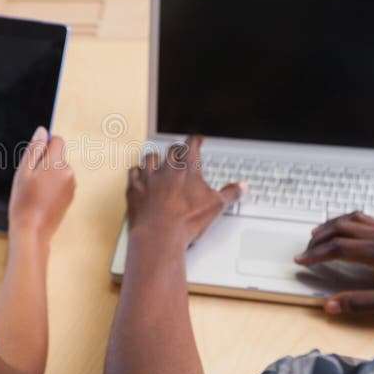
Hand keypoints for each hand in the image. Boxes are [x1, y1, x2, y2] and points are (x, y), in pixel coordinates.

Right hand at [8, 126, 75, 246]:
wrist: (32, 231)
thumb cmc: (24, 202)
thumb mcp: (23, 172)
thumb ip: (34, 149)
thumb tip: (42, 131)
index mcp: (58, 164)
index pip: (57, 141)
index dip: (43, 146)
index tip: (33, 159)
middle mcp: (69, 173)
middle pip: (58, 155)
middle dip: (45, 161)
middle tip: (30, 178)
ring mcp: (71, 186)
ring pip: (59, 169)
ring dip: (48, 174)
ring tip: (35, 190)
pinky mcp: (70, 196)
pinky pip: (61, 182)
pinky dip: (52, 185)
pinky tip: (41, 197)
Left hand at [126, 136, 245, 247]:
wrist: (159, 235)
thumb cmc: (187, 221)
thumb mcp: (216, 207)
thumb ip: (230, 193)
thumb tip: (241, 187)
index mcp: (187, 169)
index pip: (192, 145)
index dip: (195, 140)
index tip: (197, 139)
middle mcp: (167, 169)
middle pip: (171, 150)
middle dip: (177, 150)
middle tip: (180, 152)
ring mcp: (148, 177)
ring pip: (150, 157)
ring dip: (155, 158)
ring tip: (158, 161)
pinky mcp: (134, 188)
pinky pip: (133, 172)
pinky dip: (136, 172)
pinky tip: (138, 174)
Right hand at [295, 211, 373, 319]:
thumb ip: (359, 303)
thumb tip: (330, 306)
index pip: (337, 247)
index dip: (315, 254)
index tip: (301, 261)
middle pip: (341, 228)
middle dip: (319, 237)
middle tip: (306, 250)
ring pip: (353, 219)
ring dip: (332, 224)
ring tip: (318, 232)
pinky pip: (368, 219)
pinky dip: (350, 220)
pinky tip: (349, 228)